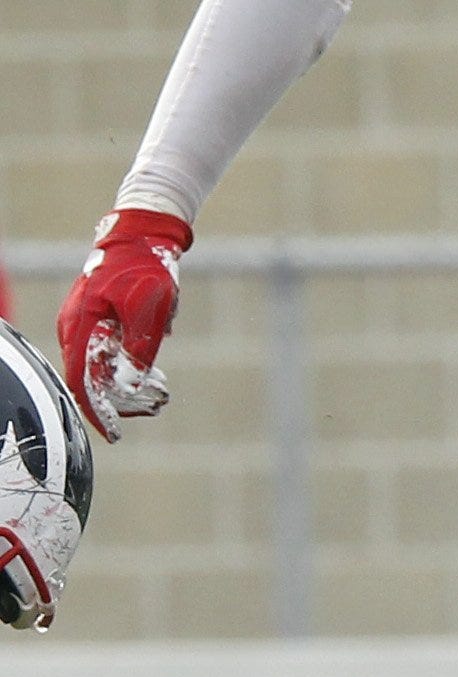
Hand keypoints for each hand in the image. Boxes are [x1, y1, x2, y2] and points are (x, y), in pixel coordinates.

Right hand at [56, 209, 191, 440]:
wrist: (142, 238)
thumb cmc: (145, 270)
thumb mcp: (148, 312)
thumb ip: (139, 348)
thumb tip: (132, 385)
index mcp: (80, 325)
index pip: (80, 381)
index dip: (96, 411)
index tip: (115, 435)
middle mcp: (75, 328)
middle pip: (89, 380)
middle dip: (120, 400)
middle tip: (156, 405)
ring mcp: (83, 324)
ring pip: (99, 369)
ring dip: (127, 386)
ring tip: (161, 392)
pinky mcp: (97, 321)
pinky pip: (107, 354)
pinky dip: (127, 368)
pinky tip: (155, 373)